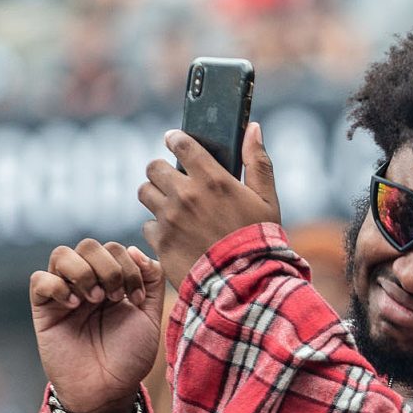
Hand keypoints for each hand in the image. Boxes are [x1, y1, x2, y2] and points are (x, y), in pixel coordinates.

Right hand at [29, 240, 166, 412]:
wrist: (107, 390)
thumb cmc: (129, 357)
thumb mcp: (150, 316)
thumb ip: (152, 280)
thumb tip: (135, 249)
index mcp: (113, 281)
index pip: (115, 248)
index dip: (129, 266)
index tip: (135, 300)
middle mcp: (87, 282)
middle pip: (89, 245)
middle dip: (108, 267)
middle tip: (115, 298)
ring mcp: (64, 294)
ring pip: (62, 254)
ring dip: (83, 271)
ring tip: (94, 300)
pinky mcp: (43, 309)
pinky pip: (39, 279)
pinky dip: (57, 285)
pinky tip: (74, 304)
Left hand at [140, 123, 280, 285]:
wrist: (246, 284)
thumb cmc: (259, 241)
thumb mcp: (267, 200)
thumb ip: (258, 161)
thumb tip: (253, 128)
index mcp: (212, 179)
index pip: (181, 144)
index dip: (175, 139)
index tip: (174, 140)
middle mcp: (185, 194)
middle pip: (154, 167)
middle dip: (162, 170)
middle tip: (172, 179)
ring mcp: (170, 219)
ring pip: (145, 193)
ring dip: (155, 196)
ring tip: (169, 205)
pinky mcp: (160, 242)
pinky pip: (148, 226)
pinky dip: (158, 229)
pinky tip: (173, 234)